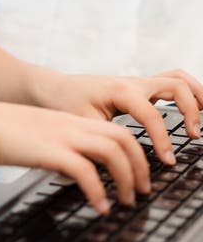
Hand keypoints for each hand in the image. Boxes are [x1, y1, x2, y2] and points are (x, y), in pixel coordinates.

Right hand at [0, 99, 149, 215]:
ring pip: (112, 151)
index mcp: (70, 121)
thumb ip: (58, 146)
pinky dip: (98, 191)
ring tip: (126, 202)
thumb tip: (70, 171)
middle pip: (123, 138)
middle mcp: (71, 125)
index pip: (117, 131)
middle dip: (140, 167)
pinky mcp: (49, 150)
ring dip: (126, 179)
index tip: (137, 175)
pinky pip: (85, 171)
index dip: (134, 153)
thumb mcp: (37, 134)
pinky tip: (99, 206)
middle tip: (142, 191)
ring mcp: (61, 136)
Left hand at [32, 67, 202, 166]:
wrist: (53, 88)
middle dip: (191, 110)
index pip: (152, 114)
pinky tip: (195, 108)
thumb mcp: (83, 124)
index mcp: (121, 91)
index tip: (169, 161)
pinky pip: (169, 82)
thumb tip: (121, 163)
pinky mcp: (139, 87)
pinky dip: (187, 92)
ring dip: (195, 94)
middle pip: (175, 85)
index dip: (163, 139)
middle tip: (195, 136)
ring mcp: (138, 82)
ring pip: (176, 78)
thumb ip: (106, 139)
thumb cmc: (66, 103)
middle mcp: (134, 83)